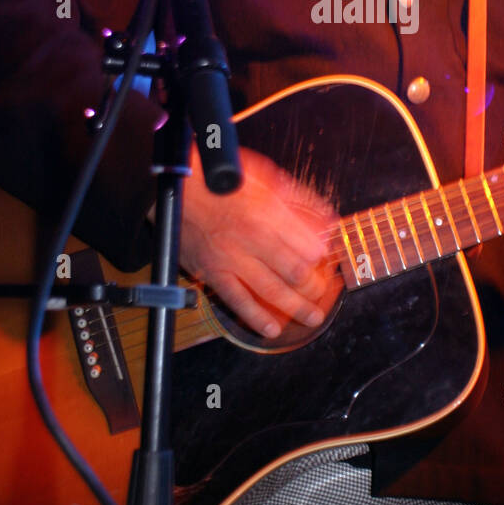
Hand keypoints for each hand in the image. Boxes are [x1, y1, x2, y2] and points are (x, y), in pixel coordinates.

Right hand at [148, 142, 339, 338]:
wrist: (176, 186)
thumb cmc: (219, 178)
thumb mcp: (263, 176)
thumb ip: (296, 197)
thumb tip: (325, 217)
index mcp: (268, 213)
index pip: (308, 247)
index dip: (323, 257)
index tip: (327, 260)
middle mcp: (252, 240)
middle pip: (295, 273)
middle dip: (316, 287)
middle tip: (324, 293)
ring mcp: (232, 259)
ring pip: (272, 292)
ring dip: (297, 307)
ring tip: (312, 317)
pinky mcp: (213, 273)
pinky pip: (237, 301)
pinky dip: (256, 318)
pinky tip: (271, 328)